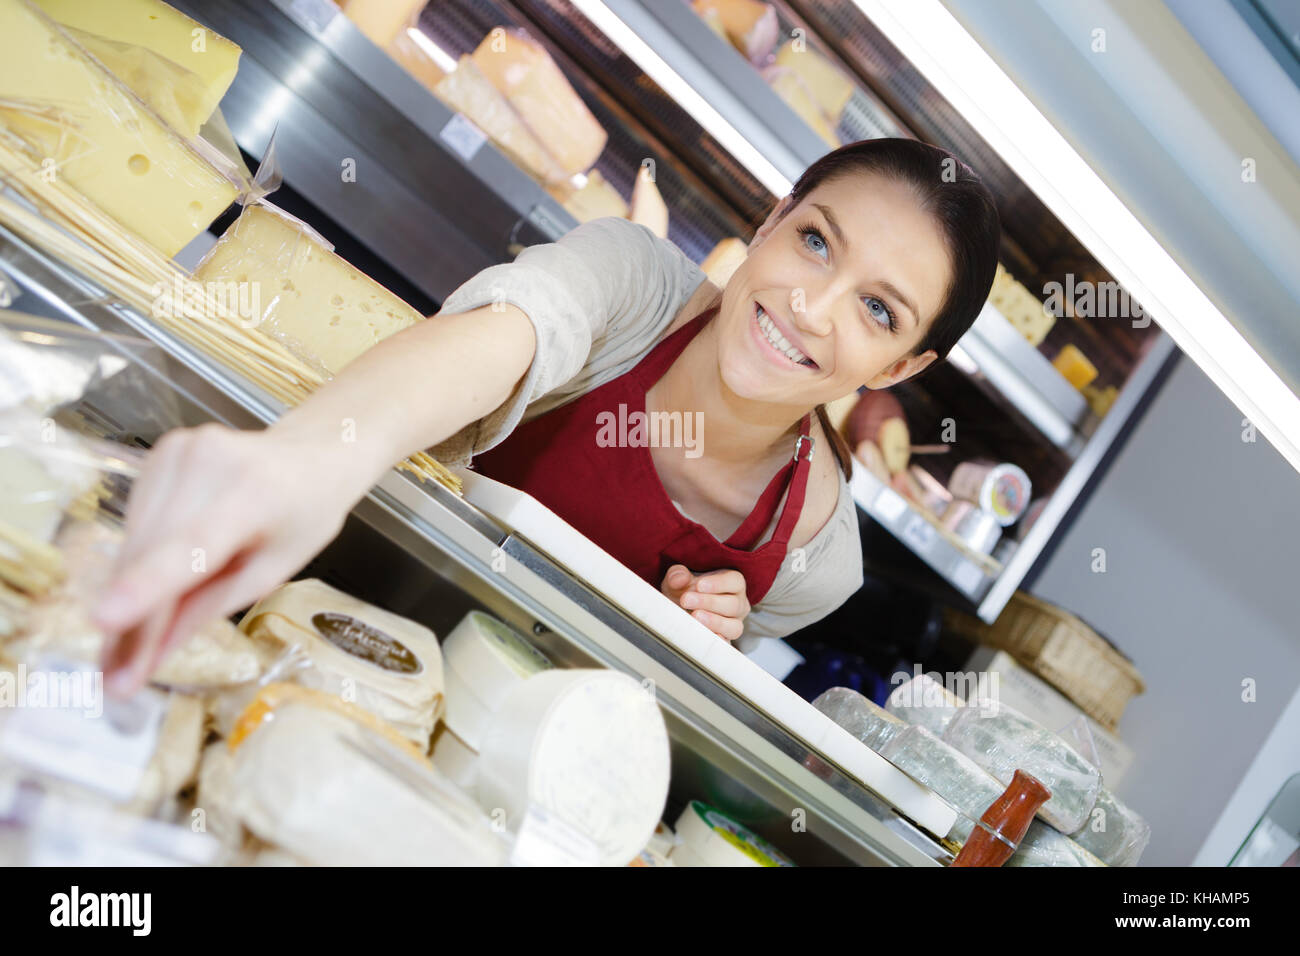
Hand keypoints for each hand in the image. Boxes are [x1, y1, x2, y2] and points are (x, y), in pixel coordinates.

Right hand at [91, 422, 365, 696]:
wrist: (310, 453)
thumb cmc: (303, 514)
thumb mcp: (273, 569)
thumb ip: (211, 607)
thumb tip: (152, 656)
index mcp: (254, 495)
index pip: (193, 544)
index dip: (147, 585)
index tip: (105, 621)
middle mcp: (210, 464)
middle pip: (153, 551)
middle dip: (130, 622)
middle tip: (114, 680)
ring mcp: (179, 452)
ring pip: (135, 540)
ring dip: (123, 598)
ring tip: (120, 655)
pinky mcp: (158, 454)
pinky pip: (137, 522)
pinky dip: (135, 563)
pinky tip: (140, 592)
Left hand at [660, 564, 749, 641]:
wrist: (679, 609)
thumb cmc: (685, 590)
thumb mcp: (678, 579)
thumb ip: (678, 575)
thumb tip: (679, 579)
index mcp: (733, 584)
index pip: (734, 581)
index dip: (718, 584)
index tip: (699, 585)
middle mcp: (738, 604)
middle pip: (733, 604)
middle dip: (709, 602)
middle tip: (686, 600)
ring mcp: (734, 623)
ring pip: (734, 626)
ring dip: (714, 622)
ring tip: (695, 616)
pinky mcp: (726, 639)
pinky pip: (727, 643)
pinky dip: (717, 640)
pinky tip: (704, 635)